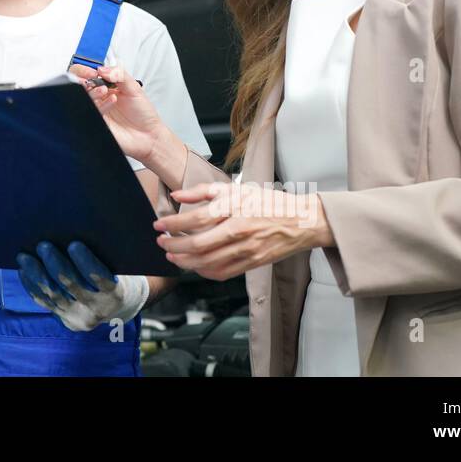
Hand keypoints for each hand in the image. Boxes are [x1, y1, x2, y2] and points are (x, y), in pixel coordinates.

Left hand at [15, 240, 148, 331]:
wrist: (118, 306)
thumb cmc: (116, 273)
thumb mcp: (117, 266)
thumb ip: (101, 254)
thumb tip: (73, 229)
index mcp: (115, 294)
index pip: (100, 278)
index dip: (86, 262)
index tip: (74, 244)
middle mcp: (96, 309)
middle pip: (72, 286)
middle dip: (55, 264)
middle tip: (43, 245)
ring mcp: (78, 317)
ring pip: (53, 295)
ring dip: (36, 274)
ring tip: (24, 257)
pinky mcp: (64, 321)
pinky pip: (45, 302)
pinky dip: (32, 285)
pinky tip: (24, 271)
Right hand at [68, 63, 169, 164]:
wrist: (148, 135)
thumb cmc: (143, 114)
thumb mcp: (134, 87)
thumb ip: (120, 74)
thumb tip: (103, 69)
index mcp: (106, 86)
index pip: (87, 74)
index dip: (85, 70)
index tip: (94, 71)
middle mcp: (99, 98)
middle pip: (79, 86)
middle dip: (81, 80)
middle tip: (91, 78)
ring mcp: (97, 110)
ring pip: (84, 98)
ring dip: (92, 91)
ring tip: (104, 90)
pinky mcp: (97, 122)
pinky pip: (93, 111)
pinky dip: (102, 104)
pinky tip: (113, 100)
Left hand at [153, 182, 330, 280]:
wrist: (301, 221)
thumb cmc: (268, 202)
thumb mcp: (236, 188)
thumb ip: (204, 191)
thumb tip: (177, 196)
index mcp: (233, 208)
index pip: (194, 219)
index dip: (172, 224)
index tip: (159, 225)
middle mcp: (238, 230)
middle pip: (197, 244)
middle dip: (173, 246)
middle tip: (161, 243)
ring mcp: (245, 249)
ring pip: (207, 262)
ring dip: (184, 262)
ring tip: (172, 256)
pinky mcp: (251, 264)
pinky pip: (222, 273)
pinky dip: (203, 272)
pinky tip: (194, 266)